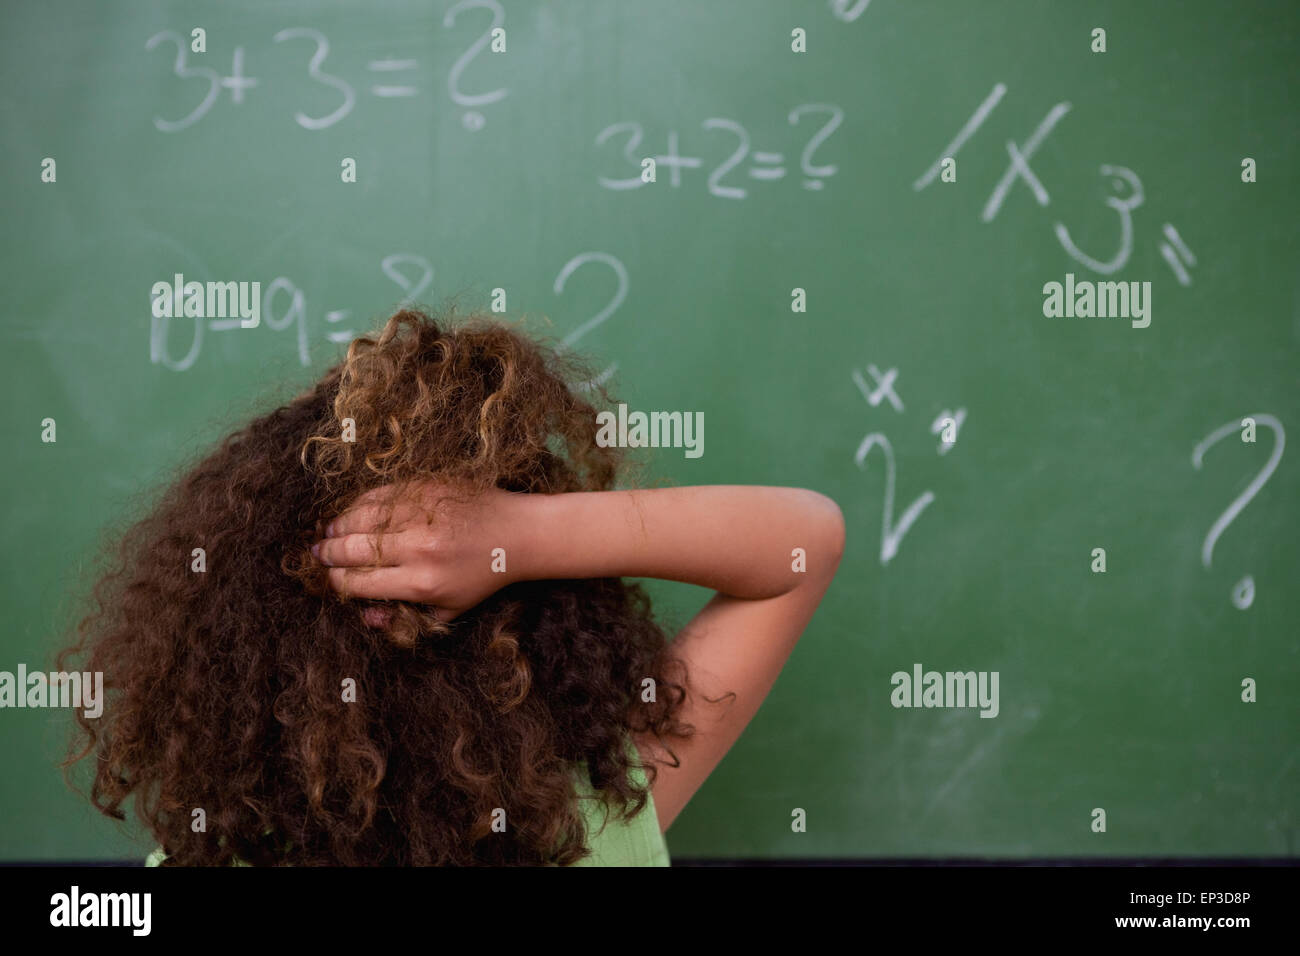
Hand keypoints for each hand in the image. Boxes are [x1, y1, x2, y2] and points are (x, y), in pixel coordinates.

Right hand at [312, 483, 523, 622]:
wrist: (517, 534)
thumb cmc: (482, 576)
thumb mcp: (449, 610)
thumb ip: (405, 617)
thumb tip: (366, 615)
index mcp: (421, 583)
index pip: (360, 583)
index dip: (337, 582)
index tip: (330, 578)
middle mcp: (417, 548)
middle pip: (353, 550)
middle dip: (329, 553)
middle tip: (318, 554)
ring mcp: (421, 515)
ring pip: (361, 518)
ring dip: (338, 526)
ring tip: (329, 532)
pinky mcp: (425, 489)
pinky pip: (380, 494)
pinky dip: (360, 504)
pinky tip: (353, 512)